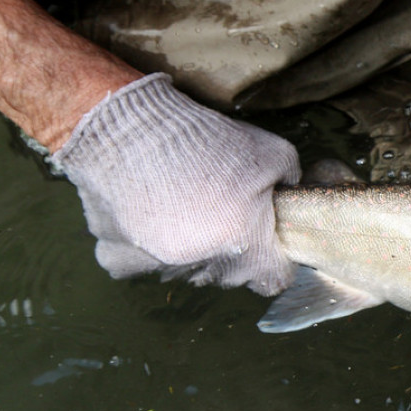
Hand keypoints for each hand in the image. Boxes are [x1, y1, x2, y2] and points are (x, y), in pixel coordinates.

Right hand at [52, 74, 300, 294]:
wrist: (132, 129)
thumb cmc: (208, 141)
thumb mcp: (275, 154)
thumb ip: (290, 185)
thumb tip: (290, 196)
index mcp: (248, 251)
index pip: (274, 281)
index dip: (275, 261)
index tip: (267, 242)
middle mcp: (205, 269)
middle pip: (231, 274)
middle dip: (233, 250)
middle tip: (221, 210)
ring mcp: (160, 268)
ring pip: (187, 269)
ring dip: (190, 248)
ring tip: (182, 204)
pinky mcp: (120, 261)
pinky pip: (141, 263)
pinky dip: (145, 245)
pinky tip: (146, 211)